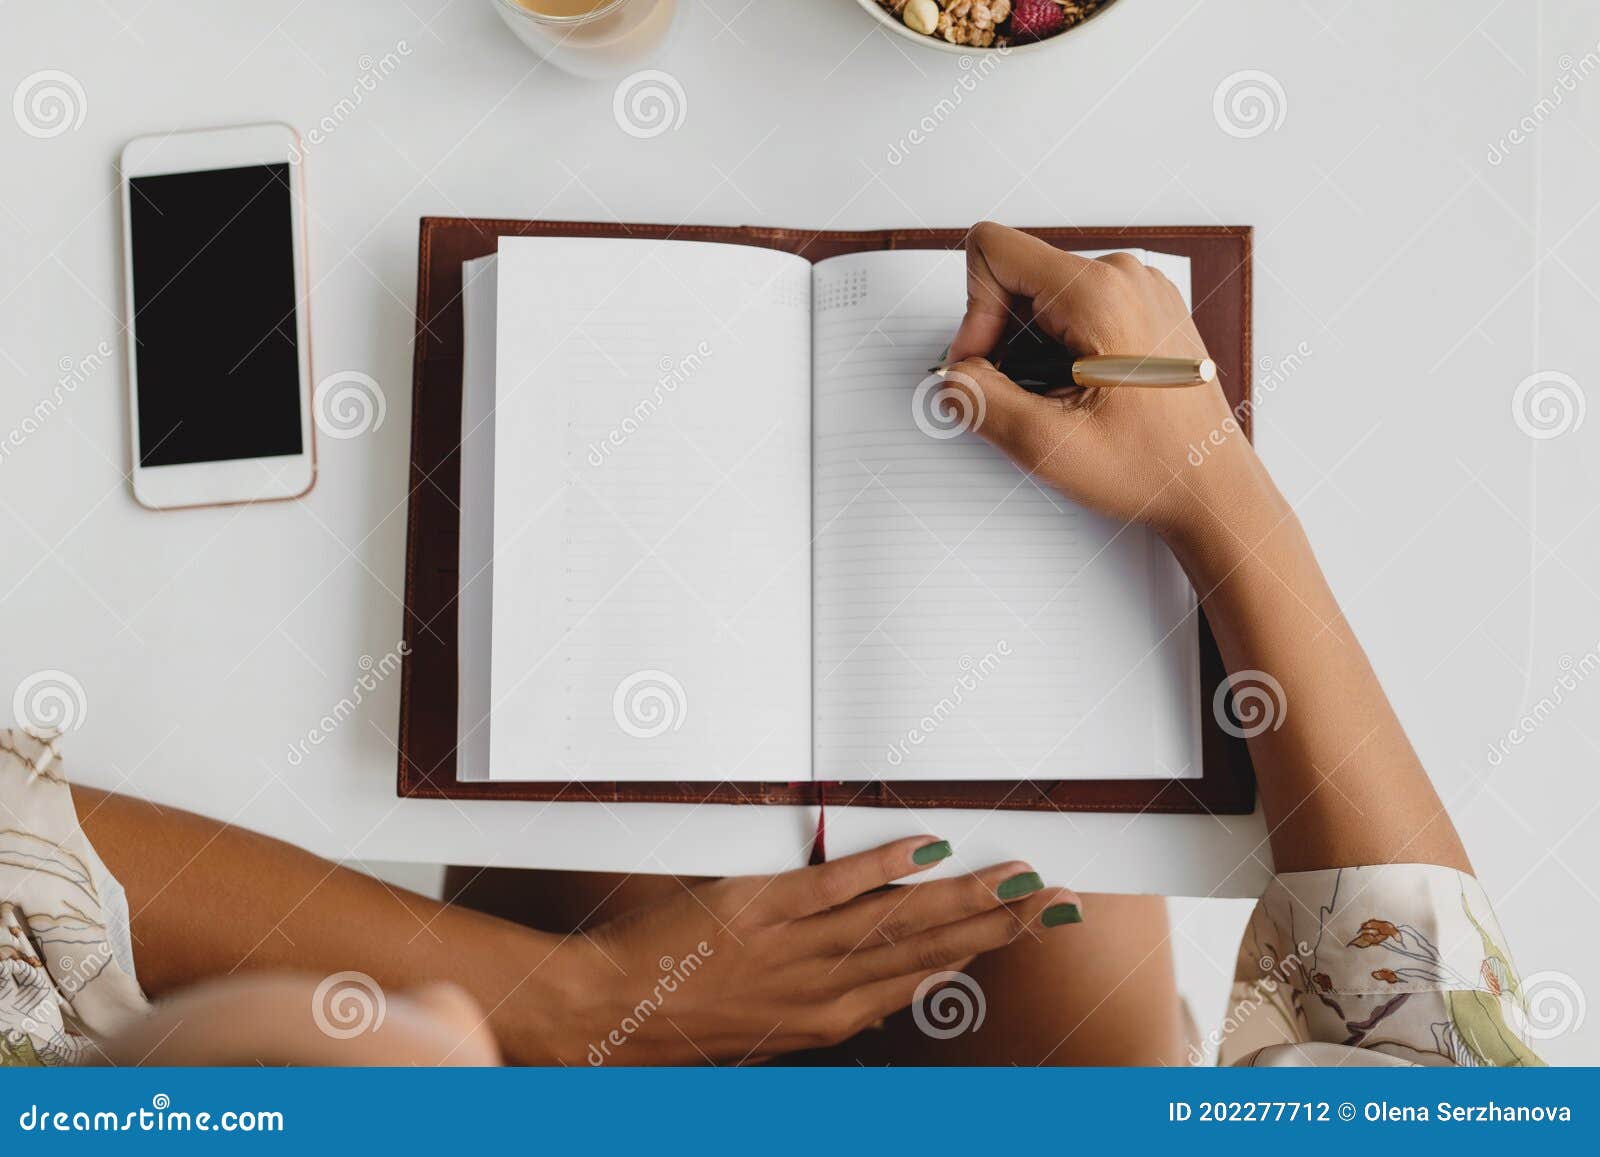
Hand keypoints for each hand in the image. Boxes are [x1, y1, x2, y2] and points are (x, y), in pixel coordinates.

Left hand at [550, 838, 1077, 1064]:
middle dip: (999, 926)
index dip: (979, 954)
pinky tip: (926, 849)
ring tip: (1018, 877)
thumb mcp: (765, 1031)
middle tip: (1056, 901)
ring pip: (898, 922)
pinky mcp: (760, 909)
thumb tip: (874, 989)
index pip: (922, 981)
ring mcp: (795, 949)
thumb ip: (822, 1006)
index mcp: (826, 1019)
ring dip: (966, 898)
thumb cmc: (680, 1020)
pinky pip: (834, 886)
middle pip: (929, 951)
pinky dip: (884, 865)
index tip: (1024, 931)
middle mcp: (823, 989)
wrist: (607, 1012)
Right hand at [943, 222, 1274, 542]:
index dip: (973, 311)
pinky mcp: (1144, 309)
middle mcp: (1123, 276)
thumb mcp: (1045, 444)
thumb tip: (953, 377)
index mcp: (1098, 293)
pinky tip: (1082, 394)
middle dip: (1003, 338)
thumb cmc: (1154, 466)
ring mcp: (1138, 290)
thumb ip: (980, 400)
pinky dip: (1062, 350)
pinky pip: (1076, 310)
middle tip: (1027, 396)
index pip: (994, 249)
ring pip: (1044, 298)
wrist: (1212, 488)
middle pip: (1018, 277)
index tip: (989, 365)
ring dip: (1033, 350)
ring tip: (1062, 401)